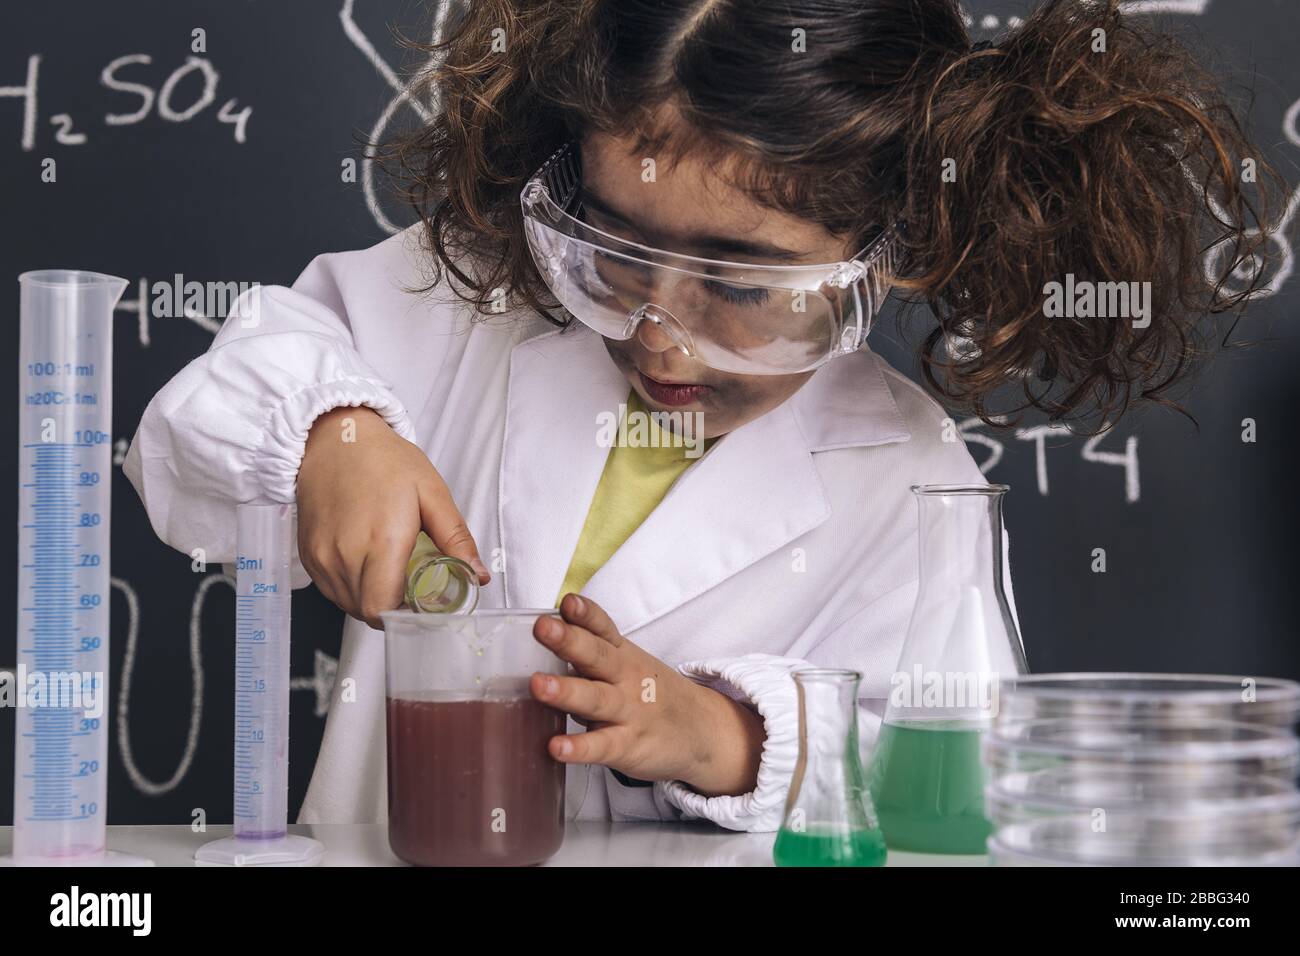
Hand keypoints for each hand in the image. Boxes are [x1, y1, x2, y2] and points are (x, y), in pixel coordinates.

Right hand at [296, 406, 489, 628]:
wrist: (335, 437)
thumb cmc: (384, 460)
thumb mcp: (432, 493)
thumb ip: (456, 539)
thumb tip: (478, 576)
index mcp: (380, 541)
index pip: (383, 609)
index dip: (404, 615)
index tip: (421, 604)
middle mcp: (344, 554)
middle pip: (366, 611)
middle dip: (392, 608)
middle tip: (410, 587)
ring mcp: (321, 556)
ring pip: (346, 604)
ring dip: (370, 598)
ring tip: (388, 570)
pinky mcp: (307, 554)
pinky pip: (330, 589)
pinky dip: (350, 587)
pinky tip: (365, 563)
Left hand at [530, 594, 766, 796]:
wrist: (705, 731)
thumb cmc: (654, 694)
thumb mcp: (630, 664)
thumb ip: (591, 654)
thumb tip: (540, 645)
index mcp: (622, 654)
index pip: (603, 628)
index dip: (585, 614)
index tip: (567, 602)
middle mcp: (625, 678)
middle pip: (596, 656)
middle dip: (568, 641)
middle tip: (543, 629)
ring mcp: (627, 712)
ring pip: (594, 699)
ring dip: (566, 691)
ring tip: (539, 685)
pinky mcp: (627, 746)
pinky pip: (601, 746)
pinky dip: (579, 748)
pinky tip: (557, 747)